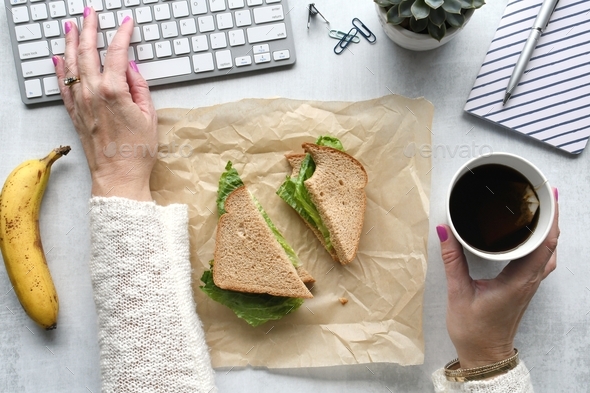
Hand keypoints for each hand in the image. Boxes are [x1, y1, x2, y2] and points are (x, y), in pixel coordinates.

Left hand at [54, 8, 156, 200]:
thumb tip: (130, 68)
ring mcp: (80, 102)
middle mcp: (92, 93)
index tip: (126, 22)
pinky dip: (59, 69)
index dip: (122, 33)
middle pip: (88, 51)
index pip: (116, 52)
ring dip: (71, 42)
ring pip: (71, 64)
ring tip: (71, 26)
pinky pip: (63, 85)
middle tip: (90, 13)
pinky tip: (58, 58)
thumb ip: (138, 87)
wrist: (119, 176)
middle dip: (89, 28)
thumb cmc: (137, 151)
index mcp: (114, 91)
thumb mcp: (149, 115)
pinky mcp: (74, 114)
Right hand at [437, 188, 559, 367]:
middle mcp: (529, 280)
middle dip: (551, 216)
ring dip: (548, 229)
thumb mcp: (459, 293)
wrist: (484, 355)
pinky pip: (540, 259)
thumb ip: (453, 260)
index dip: (549, 218)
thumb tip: (445, 231)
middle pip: (551, 243)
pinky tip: (531, 236)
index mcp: (518, 280)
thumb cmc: (474, 330)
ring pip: (549, 251)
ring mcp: (529, 284)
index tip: (547, 195)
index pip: (543, 243)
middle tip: (543, 193)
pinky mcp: (524, 286)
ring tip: (541, 209)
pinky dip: (541, 243)